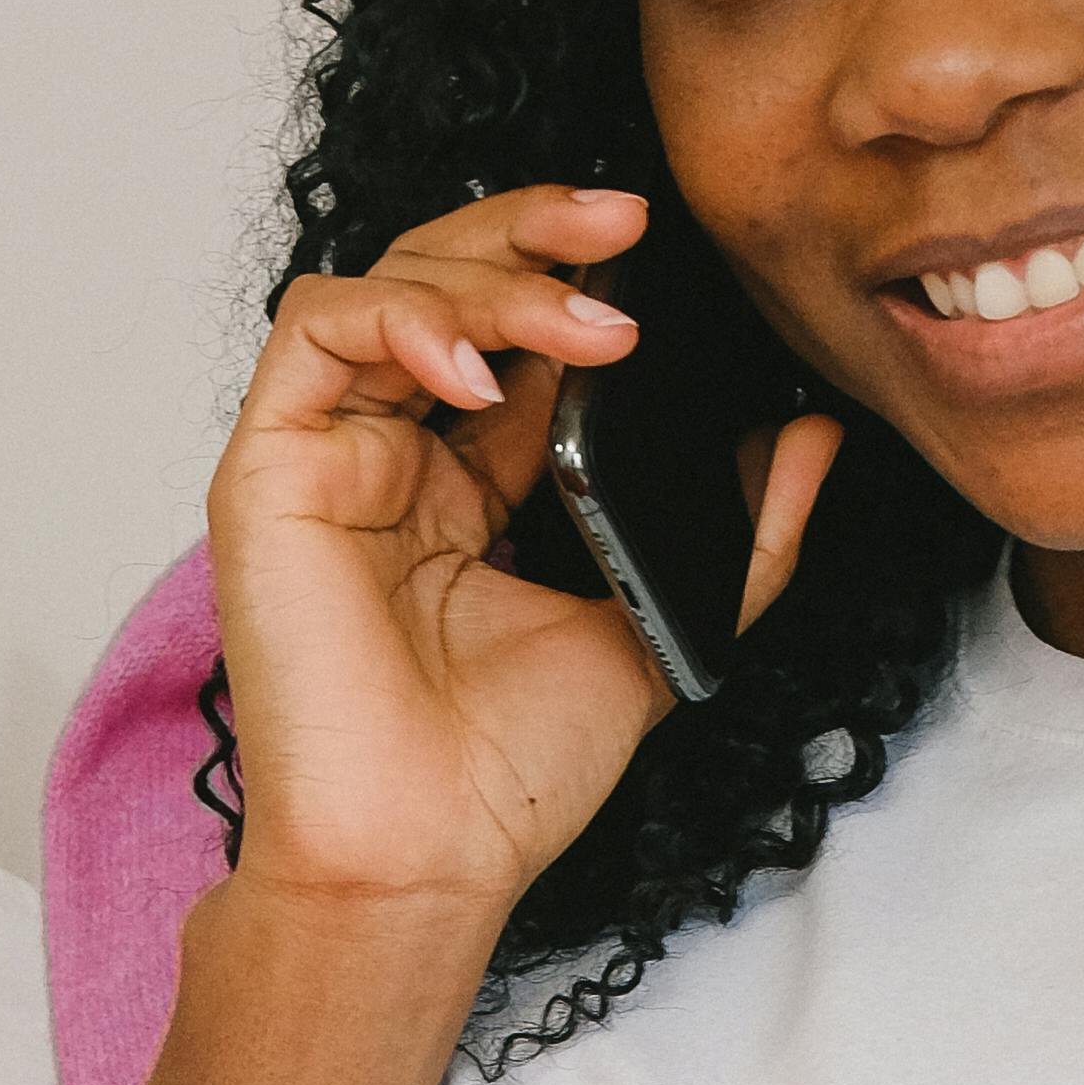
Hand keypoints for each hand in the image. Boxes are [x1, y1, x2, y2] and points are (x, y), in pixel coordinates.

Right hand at [205, 183, 837, 928]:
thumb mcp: (657, 625)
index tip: (659, 251)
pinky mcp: (269, 471)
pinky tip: (477, 370)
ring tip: (587, 323)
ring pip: (385, 285)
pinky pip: (315, 333)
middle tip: (626, 225)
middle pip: (444, 277)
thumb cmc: (506, 774)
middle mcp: (393, 453)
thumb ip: (742, 536)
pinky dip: (400, 319)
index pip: (513, 328)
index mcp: (469, 481)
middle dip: (535, 232)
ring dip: (489, 277)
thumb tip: (814, 438)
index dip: (575, 273)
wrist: (428, 858)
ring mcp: (328, 455)